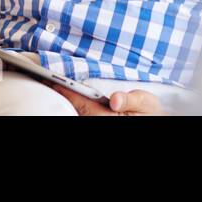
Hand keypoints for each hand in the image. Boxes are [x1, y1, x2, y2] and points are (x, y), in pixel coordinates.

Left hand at [47, 83, 165, 115]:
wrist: (154, 120)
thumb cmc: (150, 113)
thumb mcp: (146, 103)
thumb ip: (131, 99)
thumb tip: (116, 99)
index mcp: (110, 117)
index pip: (83, 104)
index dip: (68, 92)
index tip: (53, 82)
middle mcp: (101, 121)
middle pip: (76, 109)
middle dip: (64, 96)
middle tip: (47, 81)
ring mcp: (98, 121)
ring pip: (78, 113)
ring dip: (68, 101)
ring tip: (54, 86)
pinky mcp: (97, 119)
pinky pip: (83, 114)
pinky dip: (75, 105)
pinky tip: (69, 96)